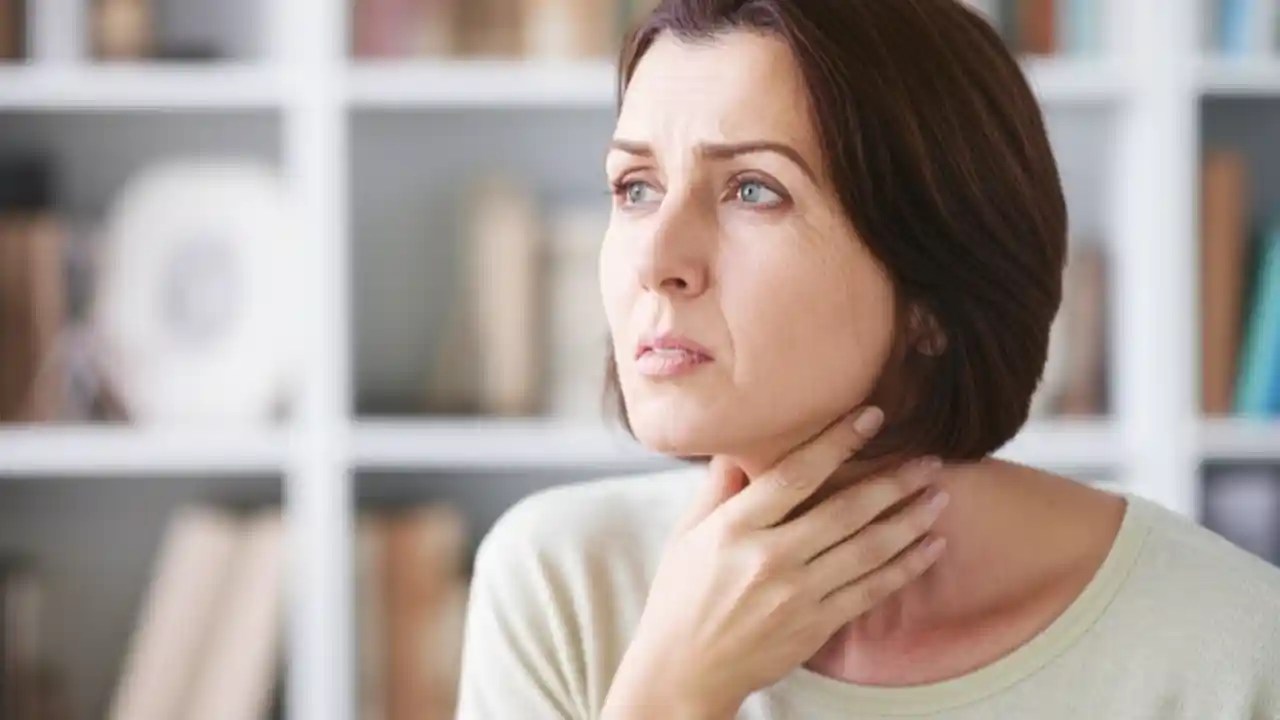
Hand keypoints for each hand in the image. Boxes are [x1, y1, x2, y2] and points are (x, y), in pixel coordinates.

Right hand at [603, 406, 948, 717]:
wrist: (684, 670)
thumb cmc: (682, 596)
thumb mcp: (686, 534)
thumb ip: (719, 488)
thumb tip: (741, 443)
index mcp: (734, 528)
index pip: (794, 475)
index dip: (837, 443)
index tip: (871, 417)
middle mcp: (769, 559)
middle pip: (845, 511)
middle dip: (894, 482)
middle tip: (929, 460)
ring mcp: (796, 596)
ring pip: (867, 550)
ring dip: (910, 521)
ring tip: (939, 497)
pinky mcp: (816, 626)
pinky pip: (871, 591)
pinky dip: (906, 567)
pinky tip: (931, 547)